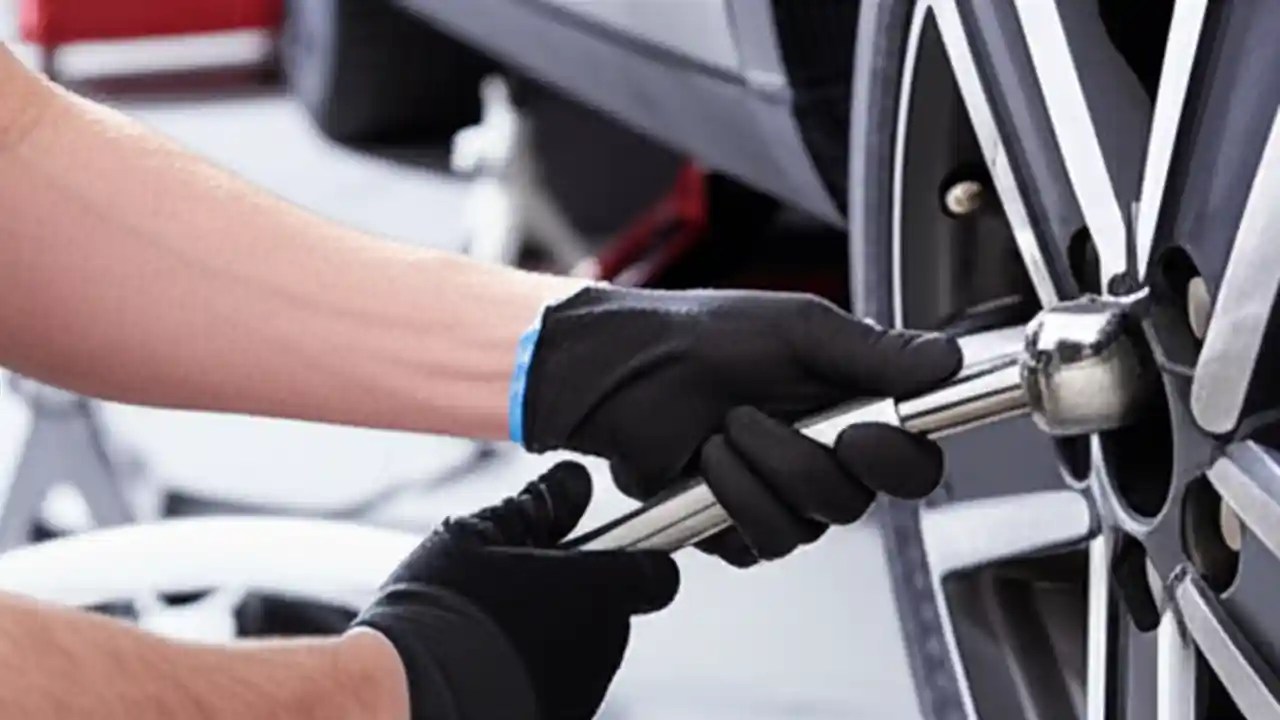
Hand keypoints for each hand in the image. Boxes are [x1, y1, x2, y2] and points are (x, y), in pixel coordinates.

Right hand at [352, 462, 678, 719]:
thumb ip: (538, 506)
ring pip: (579, 652)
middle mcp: (601, 646)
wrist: (409, 699)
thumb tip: (572, 482)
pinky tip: (484, 664)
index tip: (601, 550)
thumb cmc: (441, 616)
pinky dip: (529, 676)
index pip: (656, 574)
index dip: (634, 559)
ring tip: (489, 628)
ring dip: (548, 636)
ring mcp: (581, 691)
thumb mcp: (480, 535)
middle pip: (610, 613)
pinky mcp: (559, 719)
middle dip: (573, 596)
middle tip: (517, 585)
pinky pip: (555, 688)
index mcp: (596, 590)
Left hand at [517, 287, 960, 565]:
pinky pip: (756, 545)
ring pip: (805, 528)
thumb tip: (948, 361)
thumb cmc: (701, 337)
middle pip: (855, 503)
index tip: (859, 435)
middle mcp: (824, 457)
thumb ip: (874, 352)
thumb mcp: (795, 329)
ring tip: (719, 431)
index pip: (914, 462)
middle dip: (796, 458)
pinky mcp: (737, 527)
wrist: (621, 371)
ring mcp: (781, 496)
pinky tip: (703, 464)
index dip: (895, 460)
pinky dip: (726, 500)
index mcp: (853, 408)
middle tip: (751, 413)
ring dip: (753, 476)